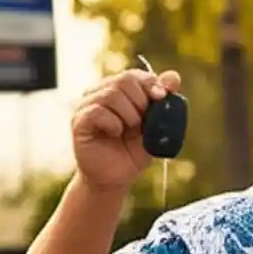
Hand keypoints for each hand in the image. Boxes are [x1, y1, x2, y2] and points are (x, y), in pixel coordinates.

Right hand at [70, 68, 181, 190]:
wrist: (115, 178)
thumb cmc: (132, 151)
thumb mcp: (155, 127)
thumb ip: (163, 102)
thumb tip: (173, 76)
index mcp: (118, 91)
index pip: (134, 75)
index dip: (150, 84)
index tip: (161, 97)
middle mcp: (100, 93)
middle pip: (124, 80)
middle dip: (141, 101)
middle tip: (144, 122)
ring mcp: (87, 105)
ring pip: (111, 94)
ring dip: (129, 114)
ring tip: (130, 130)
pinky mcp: (79, 121)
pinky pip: (97, 111)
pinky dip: (113, 123)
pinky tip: (115, 133)